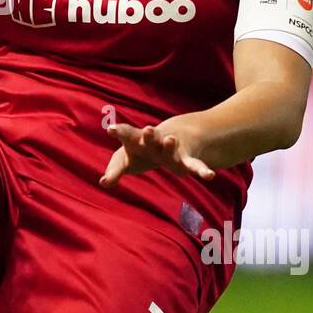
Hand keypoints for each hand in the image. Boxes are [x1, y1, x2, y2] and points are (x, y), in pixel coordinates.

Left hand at [99, 119, 214, 188]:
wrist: (172, 136)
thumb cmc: (140, 152)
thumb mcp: (124, 161)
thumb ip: (113, 171)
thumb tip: (103, 183)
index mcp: (137, 139)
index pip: (126, 135)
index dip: (119, 132)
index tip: (110, 129)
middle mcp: (154, 141)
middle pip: (150, 138)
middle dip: (149, 135)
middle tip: (148, 130)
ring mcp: (171, 148)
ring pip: (171, 147)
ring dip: (170, 145)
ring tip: (171, 140)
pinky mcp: (185, 160)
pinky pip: (194, 165)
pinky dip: (201, 170)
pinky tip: (209, 176)